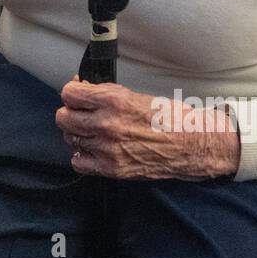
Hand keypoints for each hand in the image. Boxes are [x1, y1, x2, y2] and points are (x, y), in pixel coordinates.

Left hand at [54, 80, 240, 180]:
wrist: (193, 145)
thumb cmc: (170, 118)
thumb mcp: (137, 95)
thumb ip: (106, 93)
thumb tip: (82, 89)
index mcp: (115, 101)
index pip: (69, 94)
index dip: (72, 93)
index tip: (76, 95)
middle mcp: (107, 124)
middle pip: (63, 117)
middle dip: (70, 113)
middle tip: (81, 113)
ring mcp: (108, 149)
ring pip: (70, 139)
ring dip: (77, 134)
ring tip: (91, 131)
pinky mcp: (112, 169)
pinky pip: (79, 162)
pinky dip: (82, 156)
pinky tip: (92, 149)